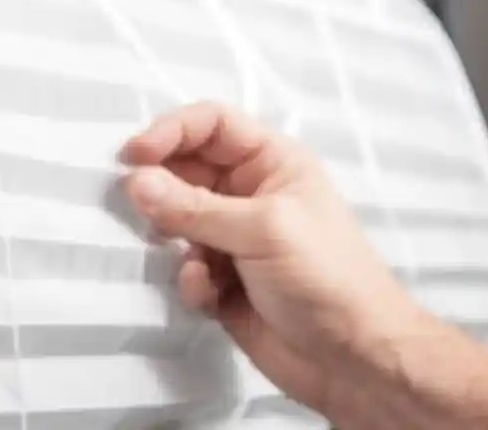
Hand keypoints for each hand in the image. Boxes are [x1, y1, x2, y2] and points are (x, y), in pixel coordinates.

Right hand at [121, 102, 429, 414]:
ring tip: (194, 261)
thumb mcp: (264, 230)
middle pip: (186, 170)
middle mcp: (250, 194)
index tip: (133, 155)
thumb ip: (195, 207)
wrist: (355, 361)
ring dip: (175, 240)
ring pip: (178, 221)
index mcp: (273, 163)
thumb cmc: (328, 278)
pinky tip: (209, 295)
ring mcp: (235, 239)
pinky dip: (190, 279)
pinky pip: (185, 267)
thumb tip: (136, 182)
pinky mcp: (223, 282)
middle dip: (162, 189)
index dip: (171, 131)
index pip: (212, 125)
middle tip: (142, 210)